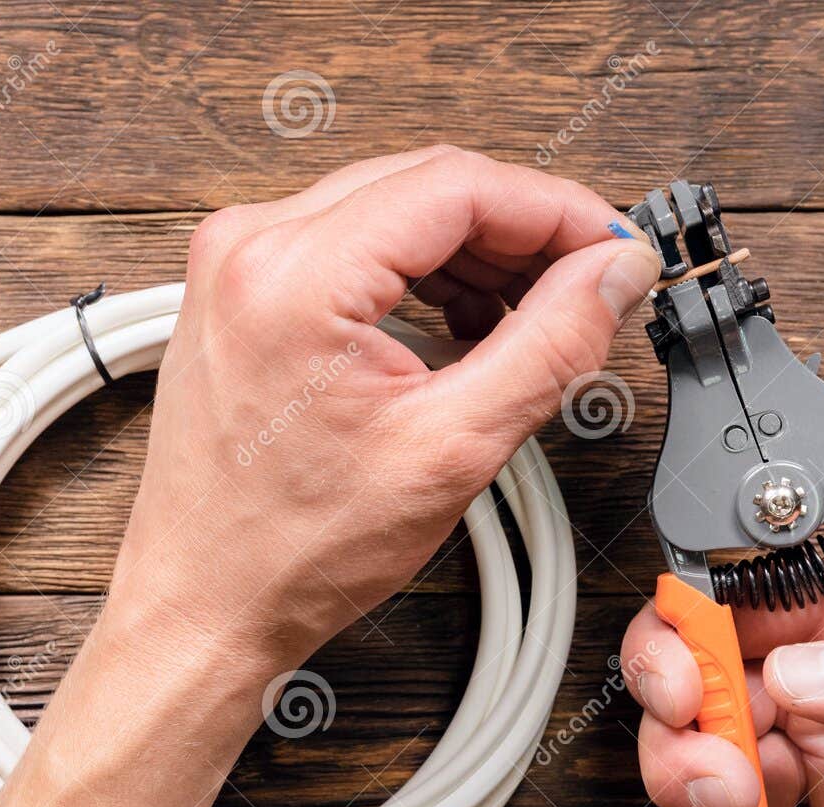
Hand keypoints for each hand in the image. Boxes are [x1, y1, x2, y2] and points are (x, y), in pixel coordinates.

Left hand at [103, 146, 659, 675]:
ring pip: (394, 208)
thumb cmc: (294, 551)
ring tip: (532, 315)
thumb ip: (550, 344)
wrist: (208, 603)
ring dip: (475, 251)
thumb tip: (611, 274)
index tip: (615, 247)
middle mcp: (252, 247)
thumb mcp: (451, 448)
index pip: (458, 185)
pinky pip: (353, 244)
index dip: (557, 210)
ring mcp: (237, 265)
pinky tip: (464, 323)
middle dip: (522, 229)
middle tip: (592, 281)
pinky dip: (421, 272)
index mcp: (293, 274)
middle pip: (427, 185)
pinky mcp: (240, 291)